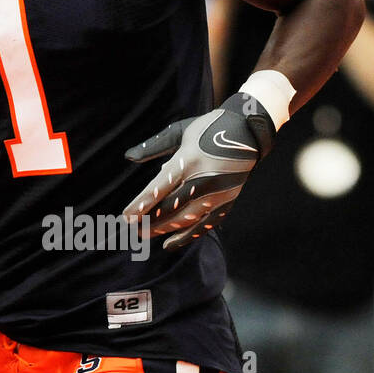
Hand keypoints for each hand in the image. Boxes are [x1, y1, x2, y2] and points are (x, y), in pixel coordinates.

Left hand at [121, 93, 274, 250]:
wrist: (247, 131)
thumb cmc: (207, 129)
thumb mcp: (179, 131)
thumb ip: (153, 146)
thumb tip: (128, 157)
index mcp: (188, 159)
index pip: (159, 188)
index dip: (141, 205)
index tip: (125, 217)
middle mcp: (203, 179)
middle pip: (171, 207)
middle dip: (149, 220)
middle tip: (131, 229)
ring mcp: (217, 193)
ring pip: (186, 218)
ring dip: (164, 229)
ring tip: (144, 234)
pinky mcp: (227, 201)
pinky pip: (205, 224)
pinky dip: (187, 235)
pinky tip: (169, 243)